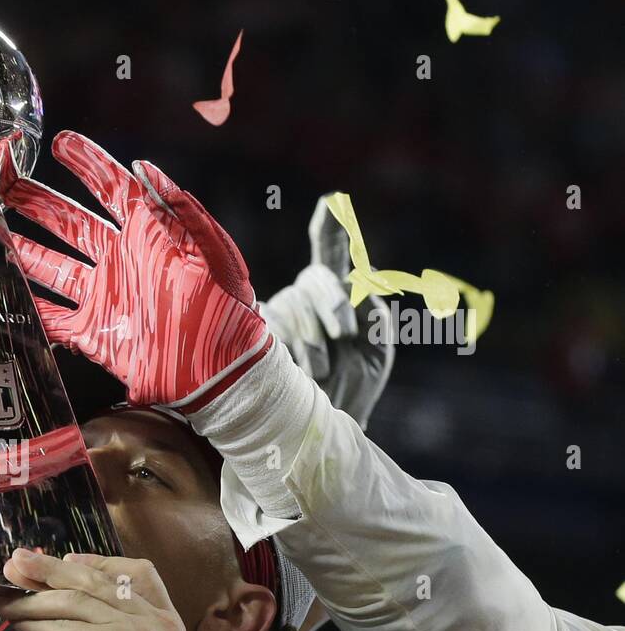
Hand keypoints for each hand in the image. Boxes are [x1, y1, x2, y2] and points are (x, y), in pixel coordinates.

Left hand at [0, 549, 185, 630]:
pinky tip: (14, 623)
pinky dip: (34, 622)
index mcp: (169, 622)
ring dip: (33, 597)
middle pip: (98, 580)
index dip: (101, 561)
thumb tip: (54, 590)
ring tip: (4, 596)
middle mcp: (158, 621)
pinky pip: (62, 626)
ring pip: (75, 600)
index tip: (67, 559)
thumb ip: (106, 624)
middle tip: (16, 562)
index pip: (141, 572)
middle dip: (52, 569)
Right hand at [5, 131, 269, 408]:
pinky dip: (29, 307)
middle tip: (8, 184)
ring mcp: (105, 298)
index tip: (61, 143)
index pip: (112, 190)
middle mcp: (122, 262)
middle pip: (72, 224)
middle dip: (38, 203)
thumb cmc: (226, 310)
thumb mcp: (213, 251)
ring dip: (24, 249)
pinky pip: (53, 318)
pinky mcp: (94, 335)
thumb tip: (143, 167)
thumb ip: (182, 210)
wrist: (220, 370)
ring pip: (54, 266)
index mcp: (150, 237)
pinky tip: (6, 292)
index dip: (87, 165)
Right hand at [260, 197, 392, 428]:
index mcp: (337, 295)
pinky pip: (271, 325)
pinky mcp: (255, 335)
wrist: (326, 426)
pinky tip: (302, 369)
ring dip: (314, 338)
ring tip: (322, 370)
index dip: (331, 228)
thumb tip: (358, 283)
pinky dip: (292, 346)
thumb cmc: (353, 386)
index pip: (333, 254)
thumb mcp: (375, 349)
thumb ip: (374, 313)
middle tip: (345, 334)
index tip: (331, 204)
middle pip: (315, 279)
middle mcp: (304, 297)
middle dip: (332, 304)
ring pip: (294, 304)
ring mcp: (278, 314)